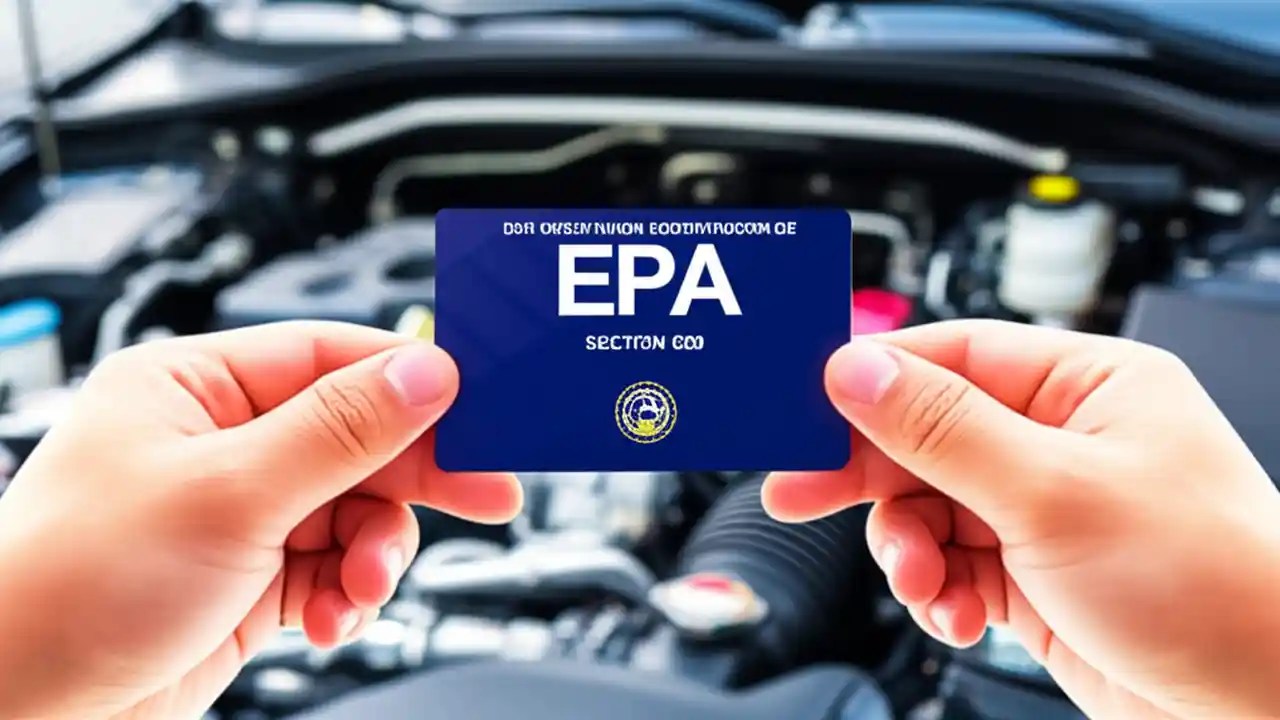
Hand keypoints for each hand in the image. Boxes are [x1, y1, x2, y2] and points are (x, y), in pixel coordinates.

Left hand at [0, 322, 521, 719]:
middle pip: (357, 436)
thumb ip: (340, 431)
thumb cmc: (69, 586)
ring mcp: (241, 510)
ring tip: (361, 588)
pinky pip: (336, 567)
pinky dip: (349, 592)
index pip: (332, 359)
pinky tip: (333, 617)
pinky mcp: (253, 576)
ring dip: (376, 552)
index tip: (480, 407)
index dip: (412, 381)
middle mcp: (223, 442)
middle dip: (415, 475)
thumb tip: (425, 373)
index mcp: (197, 387)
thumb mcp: (227, 492)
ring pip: (357, 510)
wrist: (18, 711)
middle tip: (488, 493)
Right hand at [763, 320, 1279, 719]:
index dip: (870, 379)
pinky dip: (937, 590)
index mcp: (1086, 385)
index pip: (950, 356)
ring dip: (907, 548)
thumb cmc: (1219, 587)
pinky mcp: (1032, 576)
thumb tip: (858, 371)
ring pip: (928, 507)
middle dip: (868, 473)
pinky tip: (954, 613)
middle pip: (925, 434)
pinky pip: (949, 564)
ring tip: (922, 583)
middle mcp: (1062, 440)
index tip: (804, 405)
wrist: (1268, 711)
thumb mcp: (1057, 492)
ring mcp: (1045, 510)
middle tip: (798, 491)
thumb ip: (944, 429)